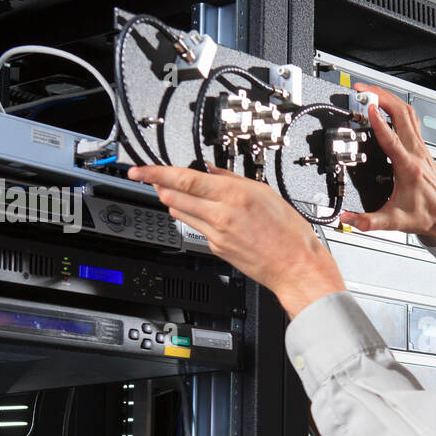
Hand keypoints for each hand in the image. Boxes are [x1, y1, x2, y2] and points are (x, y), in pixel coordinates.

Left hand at [127, 163, 345, 317]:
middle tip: (151, 178)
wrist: (295, 266)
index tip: (140, 170)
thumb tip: (212, 169)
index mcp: (233, 195)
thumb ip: (232, 178)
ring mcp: (215, 234)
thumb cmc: (289, 232)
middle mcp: (220, 215)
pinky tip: (200, 211)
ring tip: (173, 191)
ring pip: (179, 212)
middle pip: (174, 196)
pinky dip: (192, 216)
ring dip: (173, 199)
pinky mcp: (215, 248)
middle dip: (158, 185)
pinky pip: (195, 227)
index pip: (184, 179)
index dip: (155, 173)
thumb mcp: (265, 192)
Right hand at [338, 84, 435, 244]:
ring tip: (372, 90)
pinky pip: (411, 119)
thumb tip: (347, 219)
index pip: (391, 138)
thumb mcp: (394, 222)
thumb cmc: (426, 214)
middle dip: (381, 96)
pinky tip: (389, 105)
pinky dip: (398, 107)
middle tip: (362, 89)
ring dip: (390, 97)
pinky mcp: (421, 147)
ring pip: (407, 112)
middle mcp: (416, 152)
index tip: (367, 107)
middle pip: (401, 114)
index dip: (378, 121)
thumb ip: (369, 221)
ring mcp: (420, 147)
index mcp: (407, 167)